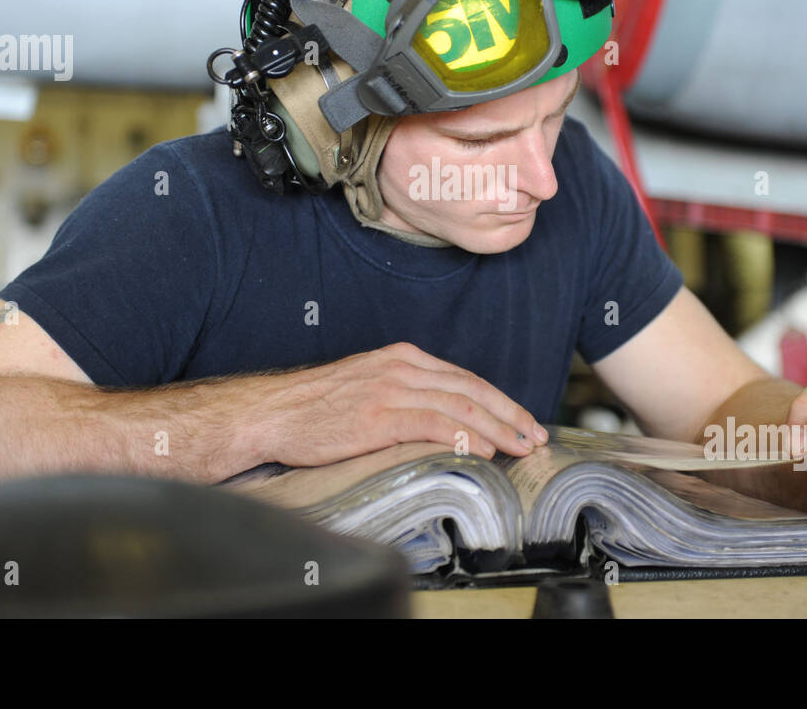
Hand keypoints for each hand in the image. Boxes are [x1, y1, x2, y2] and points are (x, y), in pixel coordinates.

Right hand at [251, 342, 547, 465]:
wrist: (270, 412)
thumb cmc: (314, 408)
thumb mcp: (366, 388)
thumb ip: (403, 396)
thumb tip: (441, 422)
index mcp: (401, 358)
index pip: (464, 378)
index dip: (499, 400)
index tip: (522, 420)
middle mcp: (401, 367)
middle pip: (471, 389)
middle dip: (510, 413)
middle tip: (536, 435)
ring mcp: (390, 389)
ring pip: (460, 406)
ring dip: (498, 428)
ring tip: (522, 447)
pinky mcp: (378, 415)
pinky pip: (434, 423)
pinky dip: (465, 436)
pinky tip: (485, 449)